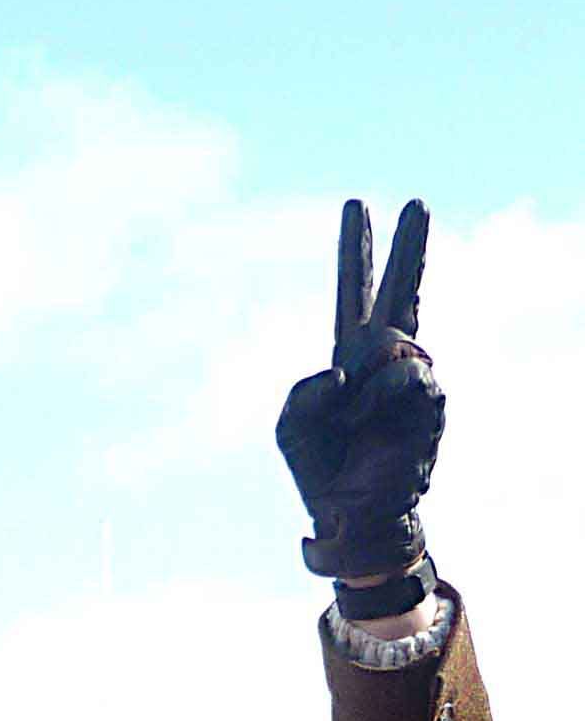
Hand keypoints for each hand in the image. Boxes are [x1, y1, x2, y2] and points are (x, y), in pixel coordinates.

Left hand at [276, 199, 444, 578]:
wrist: (352, 517)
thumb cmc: (321, 471)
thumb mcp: (289, 430)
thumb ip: (302, 393)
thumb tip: (343, 372)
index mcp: (349, 357)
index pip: (354, 295)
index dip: (357, 252)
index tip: (356, 205)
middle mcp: (384, 361)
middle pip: (401, 292)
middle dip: (410, 248)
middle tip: (416, 203)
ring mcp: (411, 378)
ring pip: (395, 340)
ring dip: (366, 377)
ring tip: (354, 414)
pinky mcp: (430, 402)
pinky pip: (405, 373)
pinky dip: (378, 392)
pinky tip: (366, 414)